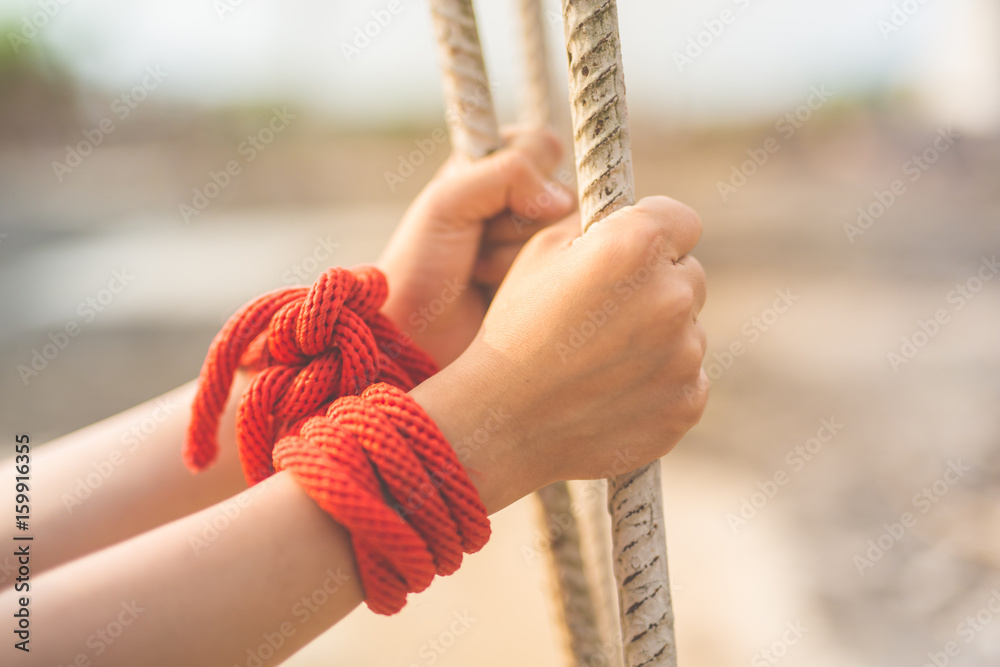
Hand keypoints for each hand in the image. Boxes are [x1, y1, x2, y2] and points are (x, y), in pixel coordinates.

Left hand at [378, 126, 575, 366]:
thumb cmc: (419, 266)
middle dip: (517, 220)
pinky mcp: (556, 285)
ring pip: (570, 231)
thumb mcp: (448, 202)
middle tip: (477, 242)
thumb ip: (504, 174)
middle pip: (563, 191)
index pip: (542, 145)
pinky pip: (575, 269)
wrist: (416, 338)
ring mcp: (542, 248)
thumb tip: (564, 198)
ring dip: (518, 254)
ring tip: (483, 274)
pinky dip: (534, 280)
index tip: (490, 197)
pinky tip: (503, 296)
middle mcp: (523, 207)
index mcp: (493, 173)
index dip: (526, 168)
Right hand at [412, 197, 707, 511]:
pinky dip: (661, 380)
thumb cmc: (515, 330)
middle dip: (657, 284)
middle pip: (689, 276)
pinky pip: (688, 377)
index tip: (633, 249)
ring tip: (601, 357)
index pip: (683, 220)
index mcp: (635, 248)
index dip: (655, 231)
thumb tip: (631, 219)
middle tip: (607, 311)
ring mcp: (685, 355)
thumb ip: (597, 226)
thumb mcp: (540, 252)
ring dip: (660, 336)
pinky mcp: (687, 402)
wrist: (504, 422)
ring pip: (688, 330)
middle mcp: (672, 297)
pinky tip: (613, 388)